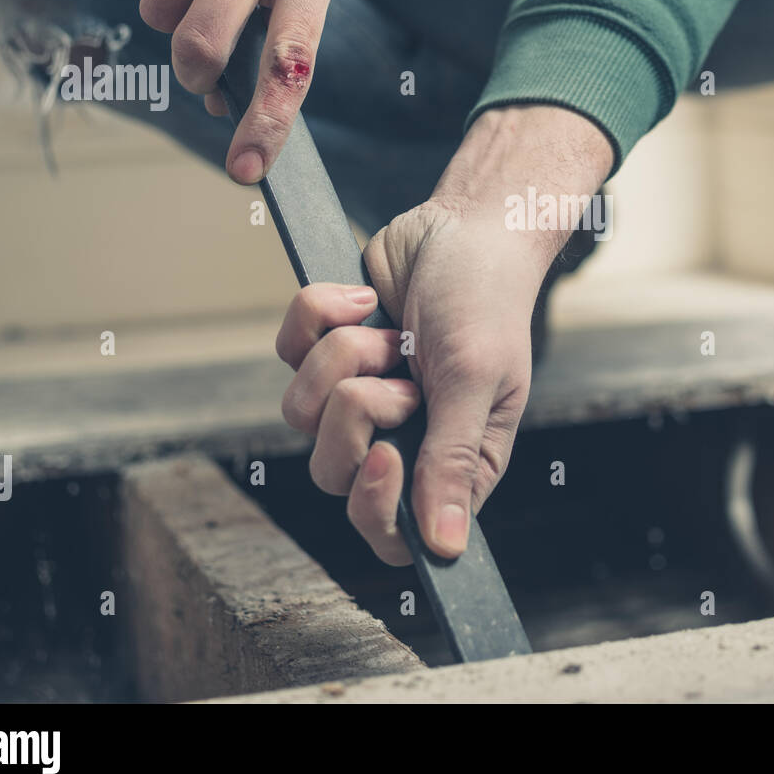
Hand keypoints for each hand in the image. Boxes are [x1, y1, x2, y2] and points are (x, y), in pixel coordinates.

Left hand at [275, 106, 613, 562]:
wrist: (465, 223)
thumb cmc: (486, 299)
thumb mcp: (475, 380)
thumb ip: (451, 463)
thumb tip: (447, 550)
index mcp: (453, 461)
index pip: (395, 534)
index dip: (373, 507)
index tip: (382, 453)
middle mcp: (404, 438)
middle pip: (332, 473)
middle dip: (353, 412)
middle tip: (398, 373)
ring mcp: (361, 395)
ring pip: (300, 414)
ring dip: (340, 356)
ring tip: (389, 330)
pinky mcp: (328, 353)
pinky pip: (287, 354)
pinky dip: (320, 315)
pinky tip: (365, 296)